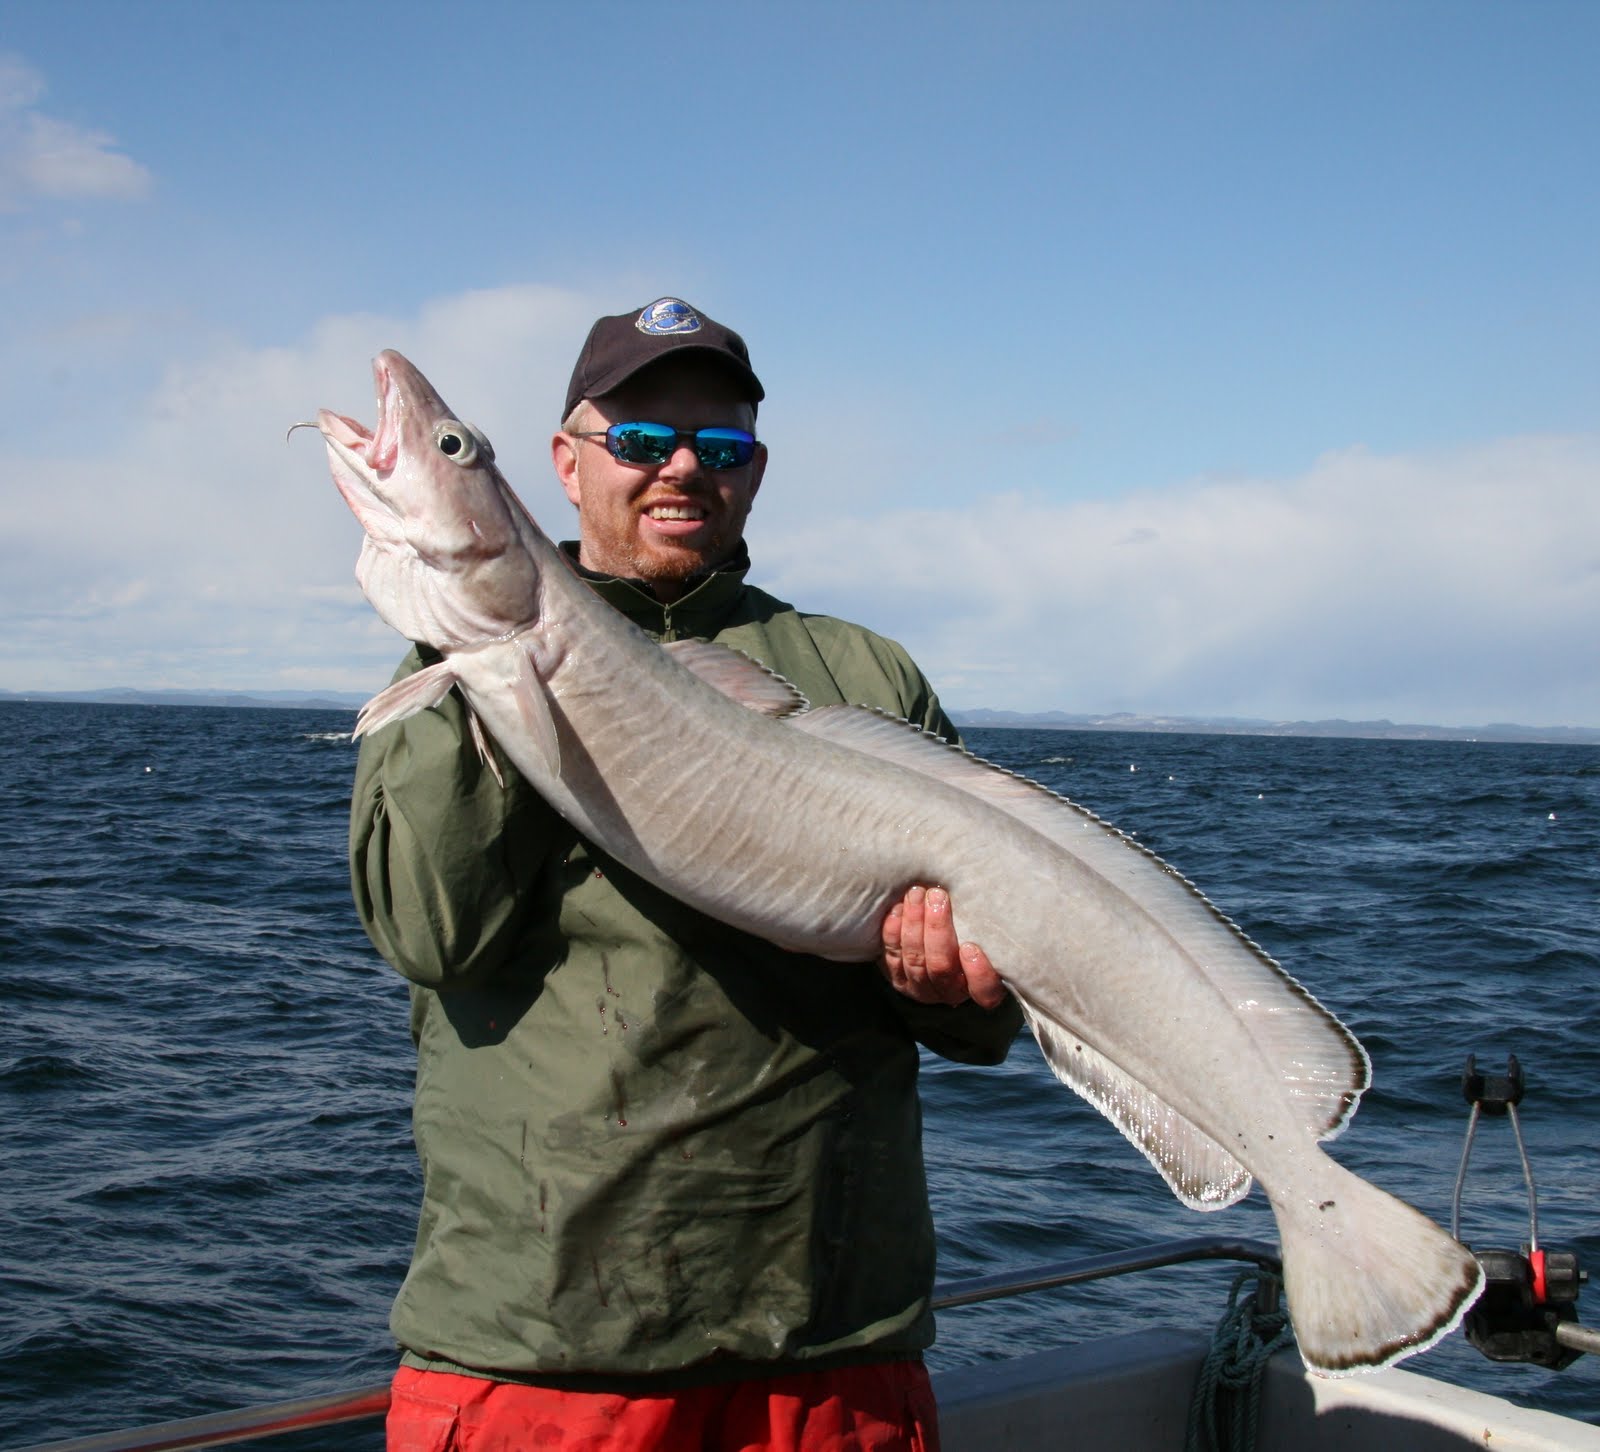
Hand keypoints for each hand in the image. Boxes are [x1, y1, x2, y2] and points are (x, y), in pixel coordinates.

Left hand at [880, 885, 1006, 1008]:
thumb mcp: (981, 929)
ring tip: (916, 894)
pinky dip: (893, 931)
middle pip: (942, 966)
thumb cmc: (969, 928)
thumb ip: (983, 921)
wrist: (933, 940)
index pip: (985, 992)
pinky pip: (892, 957)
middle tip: (936, 896)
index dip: (978, 974)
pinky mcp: (898, 979)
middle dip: (937, 929)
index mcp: (979, 985)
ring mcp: (921, 988)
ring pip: (915, 960)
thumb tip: (985, 889)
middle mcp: (950, 991)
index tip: (970, 947)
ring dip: (914, 924)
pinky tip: (898, 909)